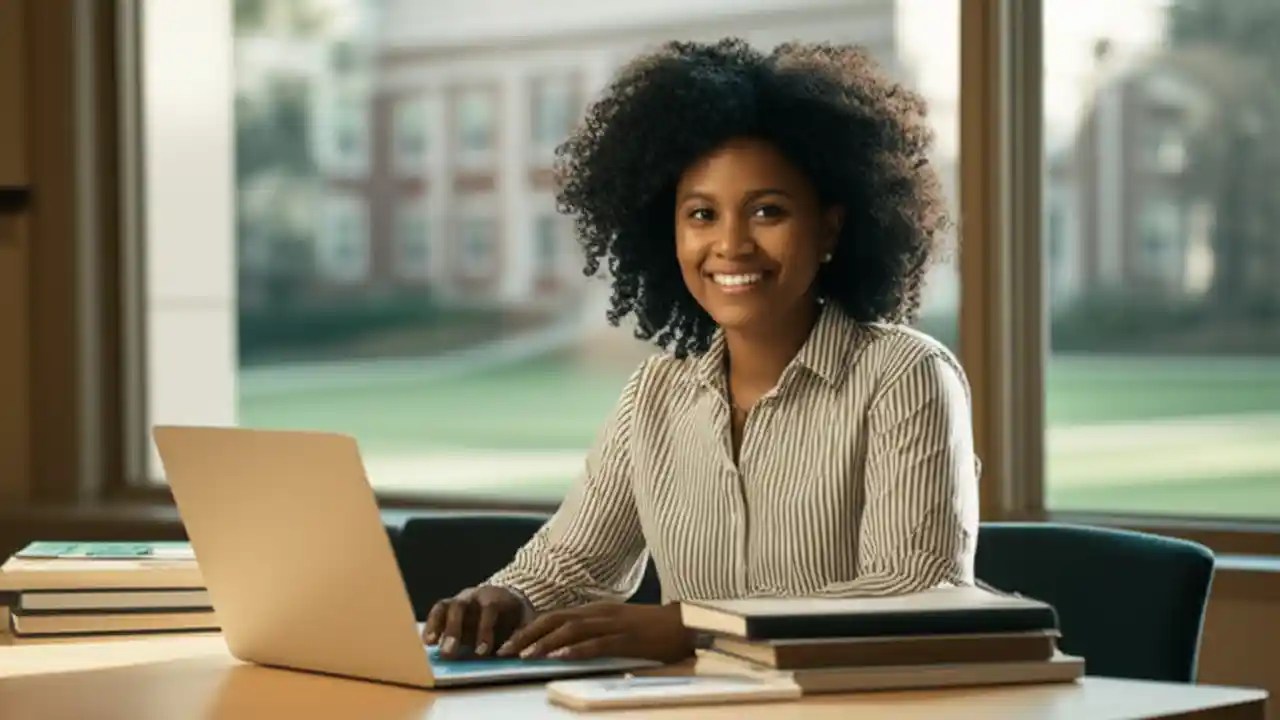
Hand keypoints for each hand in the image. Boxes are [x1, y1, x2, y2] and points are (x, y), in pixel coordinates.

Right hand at [421, 585, 530, 658]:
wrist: (508, 600)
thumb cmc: (515, 617)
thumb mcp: (524, 623)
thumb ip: (520, 636)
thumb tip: (515, 654)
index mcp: (495, 598)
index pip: (488, 610)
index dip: (485, 630)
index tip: (482, 652)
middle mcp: (474, 596)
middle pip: (460, 607)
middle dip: (454, 630)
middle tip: (449, 652)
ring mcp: (460, 600)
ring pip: (445, 607)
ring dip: (437, 625)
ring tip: (431, 644)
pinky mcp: (449, 608)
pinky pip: (437, 612)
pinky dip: (431, 625)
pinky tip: (427, 641)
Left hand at [498, 602, 693, 662]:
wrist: (686, 624)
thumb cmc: (650, 630)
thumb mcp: (616, 628)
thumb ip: (593, 633)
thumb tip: (564, 647)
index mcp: (595, 610)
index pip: (554, 616)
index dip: (528, 628)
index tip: (507, 643)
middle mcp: (600, 613)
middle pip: (555, 619)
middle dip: (526, 634)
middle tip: (503, 650)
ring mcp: (613, 624)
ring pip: (571, 630)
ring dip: (545, 642)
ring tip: (525, 655)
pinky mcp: (627, 638)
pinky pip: (597, 643)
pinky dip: (577, 649)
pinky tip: (561, 656)